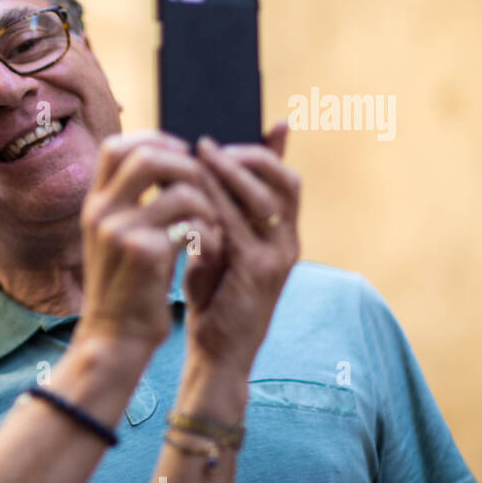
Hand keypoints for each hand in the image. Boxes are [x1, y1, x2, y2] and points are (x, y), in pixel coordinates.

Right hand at [75, 132, 220, 351]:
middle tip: (204, 188)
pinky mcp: (144, 253)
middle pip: (146, 156)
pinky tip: (210, 251)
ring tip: (211, 226)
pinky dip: (210, 233)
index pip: (117, 146)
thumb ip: (132, 202)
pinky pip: (192, 223)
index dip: (154, 141)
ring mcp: (120, 231)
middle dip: (186, 166)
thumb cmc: (128, 286)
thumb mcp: (119, 238)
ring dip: (207, 204)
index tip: (183, 156)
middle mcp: (100, 212)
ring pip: (180, 190)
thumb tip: (168, 161)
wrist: (116, 337)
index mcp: (95, 204)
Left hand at [183, 121, 299, 374]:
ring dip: (229, 173)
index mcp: (283, 234)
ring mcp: (278, 258)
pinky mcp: (258, 273)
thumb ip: (220, 214)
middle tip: (208, 143)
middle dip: (248, 155)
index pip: (287, 179)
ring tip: (198, 156)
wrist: (219, 352)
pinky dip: (216, 204)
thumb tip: (200, 171)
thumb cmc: (215, 299)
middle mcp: (289, 242)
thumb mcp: (220, 249)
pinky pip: (239, 227)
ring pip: (263, 199)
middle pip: (285, 181)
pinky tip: (192, 193)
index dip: (271, 150)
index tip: (242, 130)